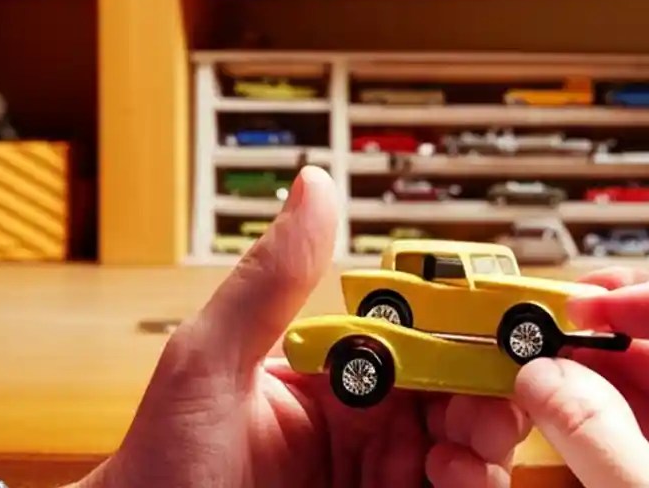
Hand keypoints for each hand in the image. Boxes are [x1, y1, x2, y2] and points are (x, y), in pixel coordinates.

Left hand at [76, 167, 528, 487]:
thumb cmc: (157, 468)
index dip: (454, 331)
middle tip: (491, 400)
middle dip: (483, 393)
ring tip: (471, 449)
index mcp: (323, 374)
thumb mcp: (207, 361)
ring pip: (462, 452)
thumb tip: (313, 189)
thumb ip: (269, 281)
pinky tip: (459, 479)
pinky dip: (470, 485)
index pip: (409, 341)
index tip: (486, 327)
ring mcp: (370, 477)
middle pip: (449, 397)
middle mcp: (355, 426)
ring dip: (484, 444)